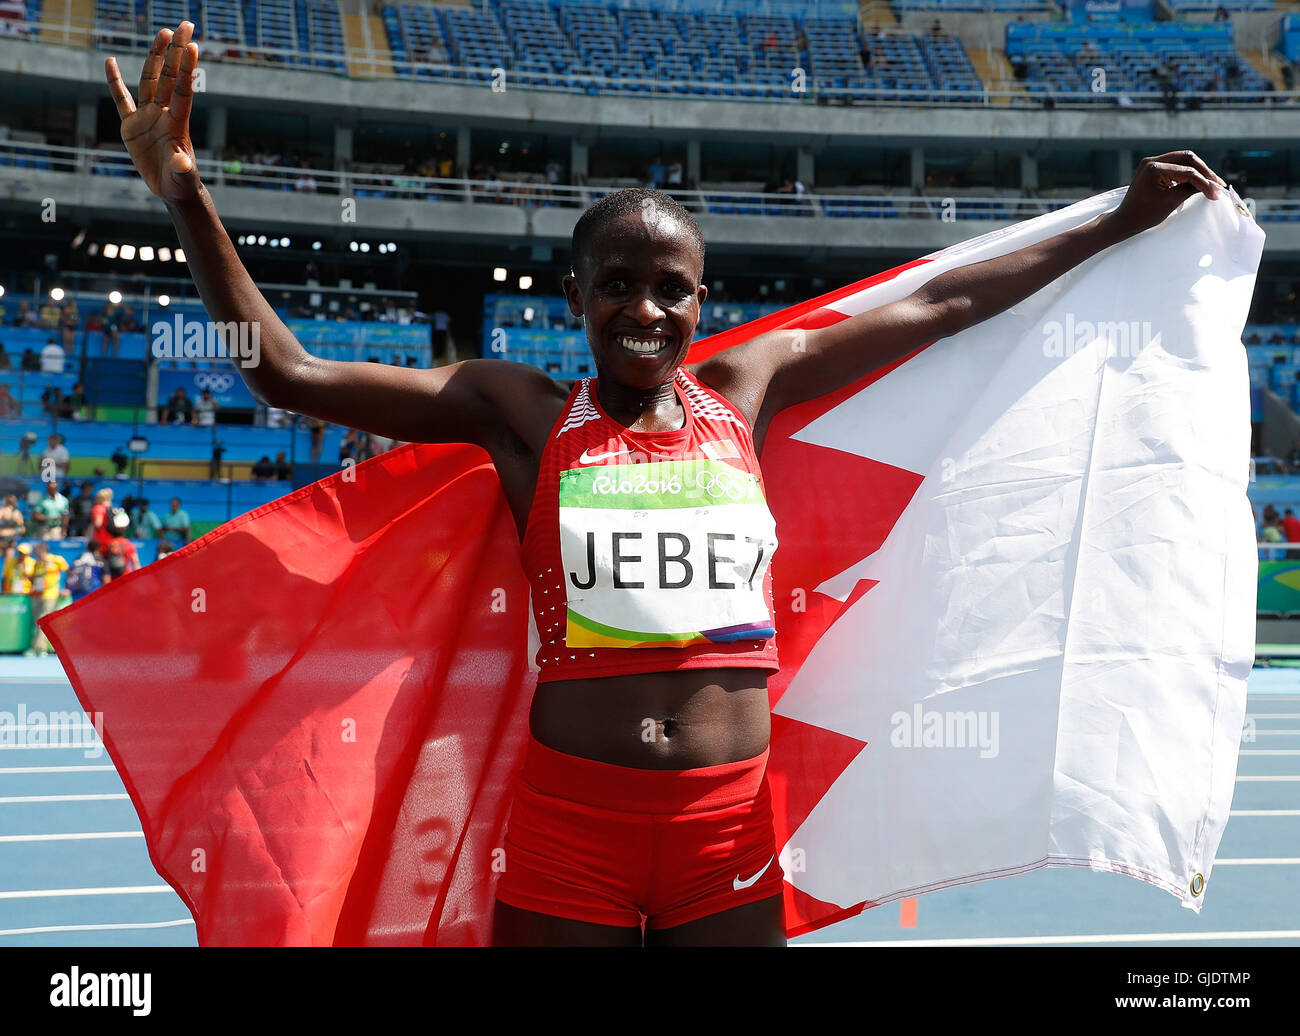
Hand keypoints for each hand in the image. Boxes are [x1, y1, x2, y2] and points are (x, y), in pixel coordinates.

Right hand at [105, 21, 201, 203]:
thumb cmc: (181, 183)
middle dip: (177, 51)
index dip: (186, 69)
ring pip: (149, 80)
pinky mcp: (131, 125)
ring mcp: (147, 116)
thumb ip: (182, 168)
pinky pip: (120, 98)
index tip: (193, 46)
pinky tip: (109, 61)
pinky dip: (113, 81)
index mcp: (177, 124)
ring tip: (163, 33)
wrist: (172, 189)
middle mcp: (163, 114)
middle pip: (169, 76)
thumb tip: (181, 161)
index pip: (182, 90)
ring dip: (155, 56)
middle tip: (185, 25)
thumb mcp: (182, 178)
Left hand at [1106, 150, 1226, 237]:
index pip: (1187, 172)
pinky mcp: (1152, 167)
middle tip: (1218, 184)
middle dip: (1204, 171)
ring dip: (1197, 171)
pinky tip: (1197, 182)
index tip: (1216, 193)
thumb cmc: (1145, 215)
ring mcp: (1151, 162)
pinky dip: (1187, 172)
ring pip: (1183, 159)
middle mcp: (1152, 161)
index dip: (1205, 182)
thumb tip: (1212, 185)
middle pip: (1187, 158)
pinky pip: (1175, 165)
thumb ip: (1191, 189)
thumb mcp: (1171, 202)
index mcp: (1154, 169)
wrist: (1124, 220)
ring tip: (1211, 183)